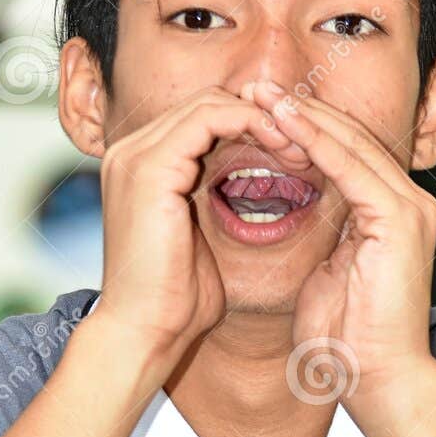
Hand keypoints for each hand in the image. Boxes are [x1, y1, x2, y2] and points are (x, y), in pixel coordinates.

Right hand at [94, 86, 309, 377]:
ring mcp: (136, 156)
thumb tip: (254, 189)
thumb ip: (213, 201)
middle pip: (207, 103)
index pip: (201, 120)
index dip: (252, 127)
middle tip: (305, 147)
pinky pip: (209, 118)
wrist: (145, 333)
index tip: (295, 152)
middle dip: (263, 119)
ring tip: (299, 149)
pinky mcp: (151, 167)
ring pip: (211, 103)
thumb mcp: (200, 236)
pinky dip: (252, 125)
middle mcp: (130, 153)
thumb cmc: (175, 301)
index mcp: (140, 167)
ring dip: (263, 120)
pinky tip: (283, 149)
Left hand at [247, 78, 435, 418]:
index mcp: (390, 215)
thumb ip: (323, 236)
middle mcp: (408, 202)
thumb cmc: (348, 342)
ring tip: (260, 93)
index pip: (345, 155)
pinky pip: (351, 165)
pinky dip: (314, 140)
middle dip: (299, 110)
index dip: (301, 130)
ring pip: (351, 142)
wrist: (378, 382)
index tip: (256, 112)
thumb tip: (296, 211)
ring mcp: (410, 207)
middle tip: (254, 86)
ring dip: (302, 115)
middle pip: (350, 138)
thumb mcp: (327, 274)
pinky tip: (280, 121)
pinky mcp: (400, 218)